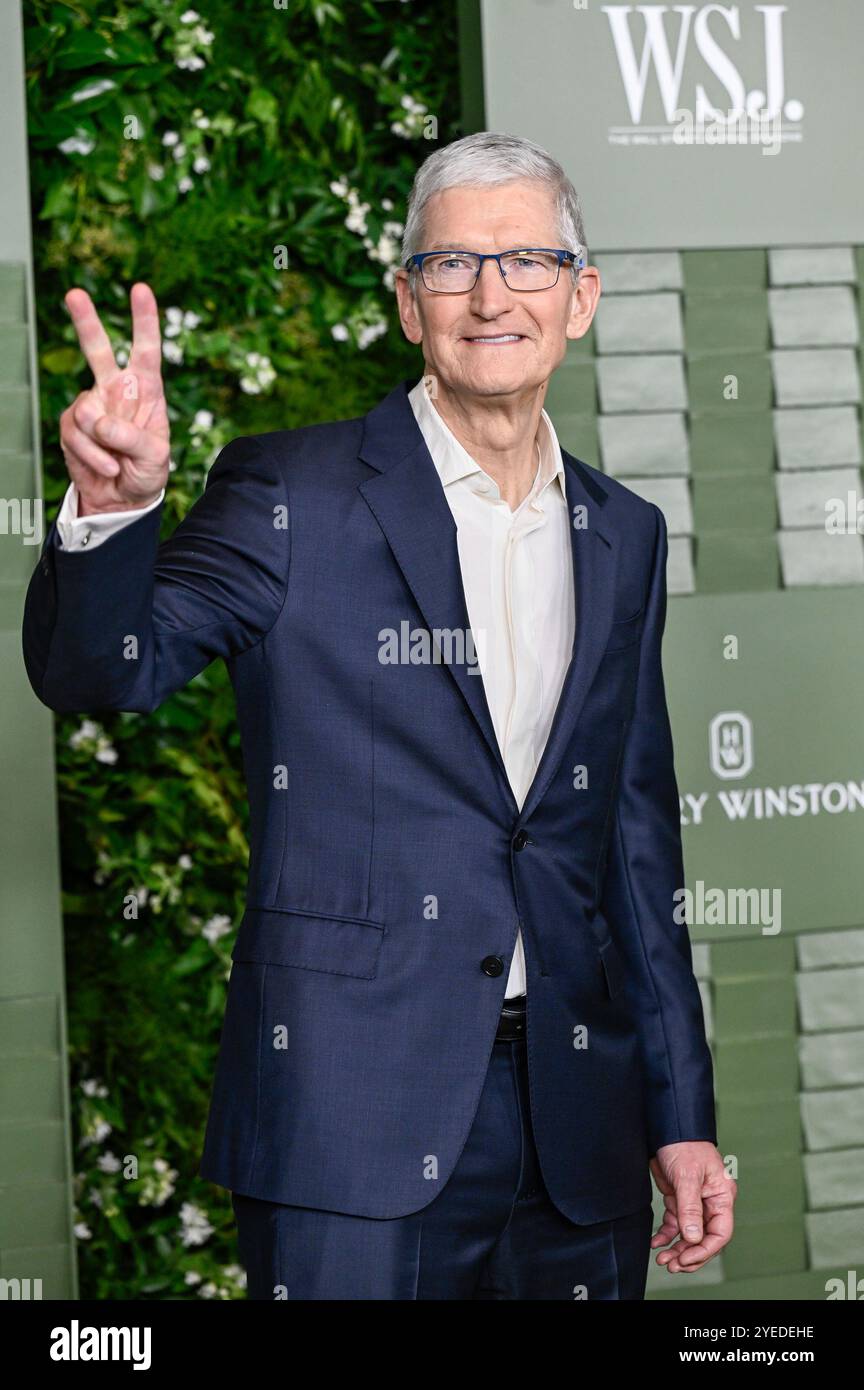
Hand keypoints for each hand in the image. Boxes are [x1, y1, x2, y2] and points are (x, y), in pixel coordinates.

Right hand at [60, 282, 169, 515]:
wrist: (122, 499)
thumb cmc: (146, 472)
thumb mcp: (154, 458)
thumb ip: (133, 438)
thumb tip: (101, 422)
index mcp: (146, 390)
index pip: (146, 350)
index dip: (144, 320)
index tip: (140, 290)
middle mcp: (116, 390)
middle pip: (98, 350)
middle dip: (86, 321)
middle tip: (75, 293)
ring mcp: (92, 405)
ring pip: (87, 411)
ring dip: (103, 444)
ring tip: (118, 461)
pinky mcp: (71, 425)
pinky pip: (76, 436)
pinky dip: (92, 456)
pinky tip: (106, 466)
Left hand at [649, 1141, 736, 1272]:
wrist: (667, 1126)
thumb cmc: (684, 1144)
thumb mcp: (687, 1176)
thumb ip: (691, 1207)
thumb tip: (694, 1237)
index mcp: (722, 1197)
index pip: (720, 1233)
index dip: (704, 1250)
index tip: (686, 1259)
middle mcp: (711, 1203)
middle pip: (704, 1238)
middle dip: (689, 1254)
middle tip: (671, 1264)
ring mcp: (694, 1202)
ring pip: (689, 1234)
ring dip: (676, 1248)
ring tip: (662, 1259)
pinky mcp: (678, 1199)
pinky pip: (675, 1224)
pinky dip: (666, 1235)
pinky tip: (656, 1243)